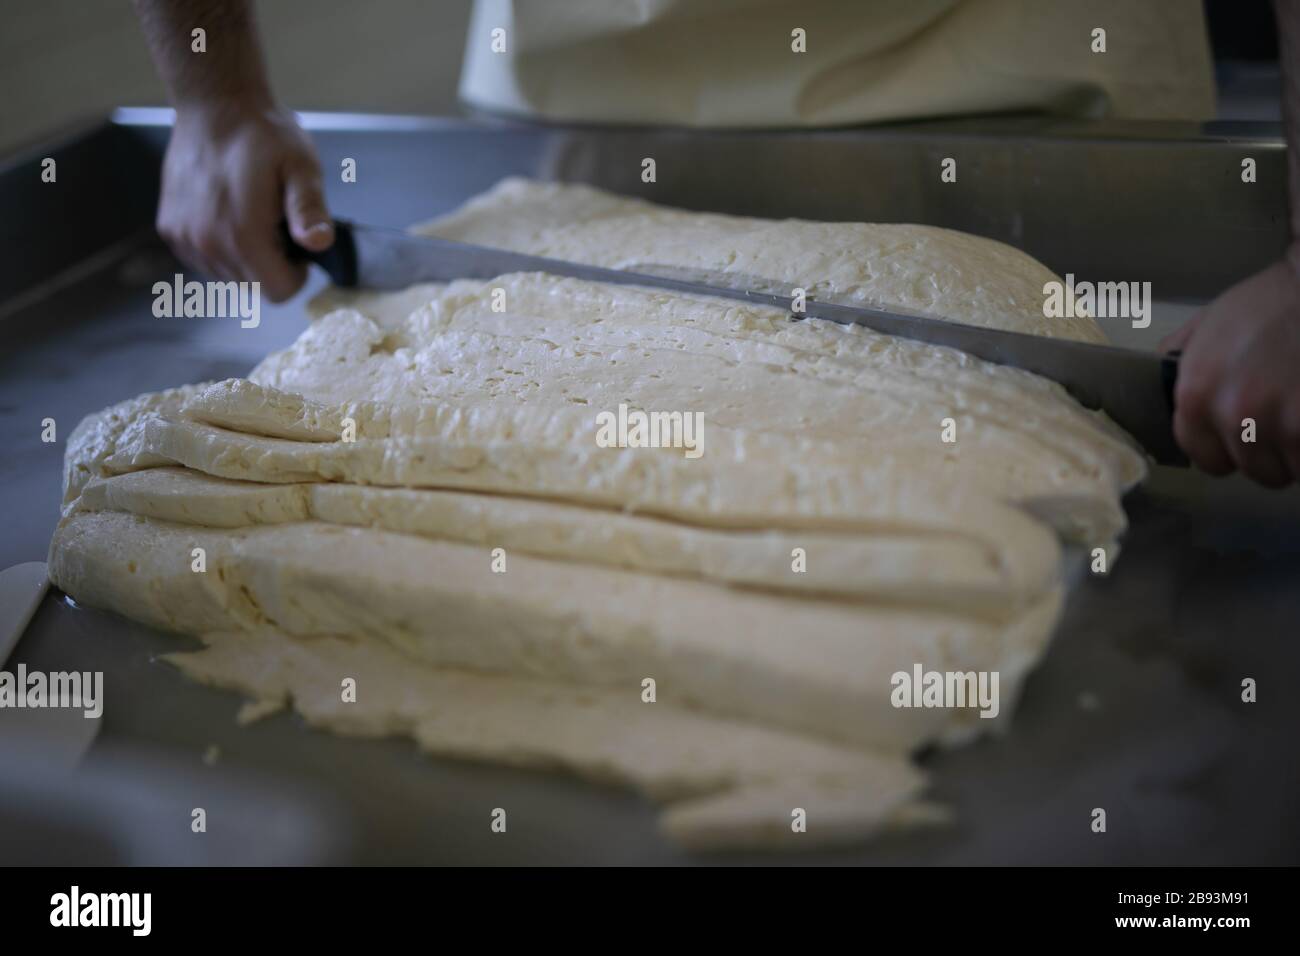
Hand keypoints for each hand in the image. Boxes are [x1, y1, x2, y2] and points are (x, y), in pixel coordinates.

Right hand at [155, 102, 332, 301]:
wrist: (214, 106)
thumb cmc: (264, 134)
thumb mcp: (302, 167)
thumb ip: (309, 209)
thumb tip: (319, 243)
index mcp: (242, 234)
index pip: (278, 292)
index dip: (297, 273)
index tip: (296, 241)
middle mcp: (207, 243)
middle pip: (254, 286)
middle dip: (271, 263)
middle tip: (274, 221)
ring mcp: (184, 238)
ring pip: (229, 277)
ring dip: (245, 256)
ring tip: (250, 212)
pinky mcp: (170, 230)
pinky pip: (205, 260)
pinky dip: (221, 246)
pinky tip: (227, 211)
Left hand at [1161, 253, 1299, 486]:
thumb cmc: (1266, 304)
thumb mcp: (1204, 328)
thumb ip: (1177, 364)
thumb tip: (1155, 390)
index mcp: (1196, 395)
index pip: (1204, 457)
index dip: (1226, 452)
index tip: (1240, 441)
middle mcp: (1233, 413)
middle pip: (1251, 469)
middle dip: (1267, 453)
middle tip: (1279, 422)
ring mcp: (1279, 422)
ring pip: (1287, 471)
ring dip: (1295, 453)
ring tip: (1296, 417)